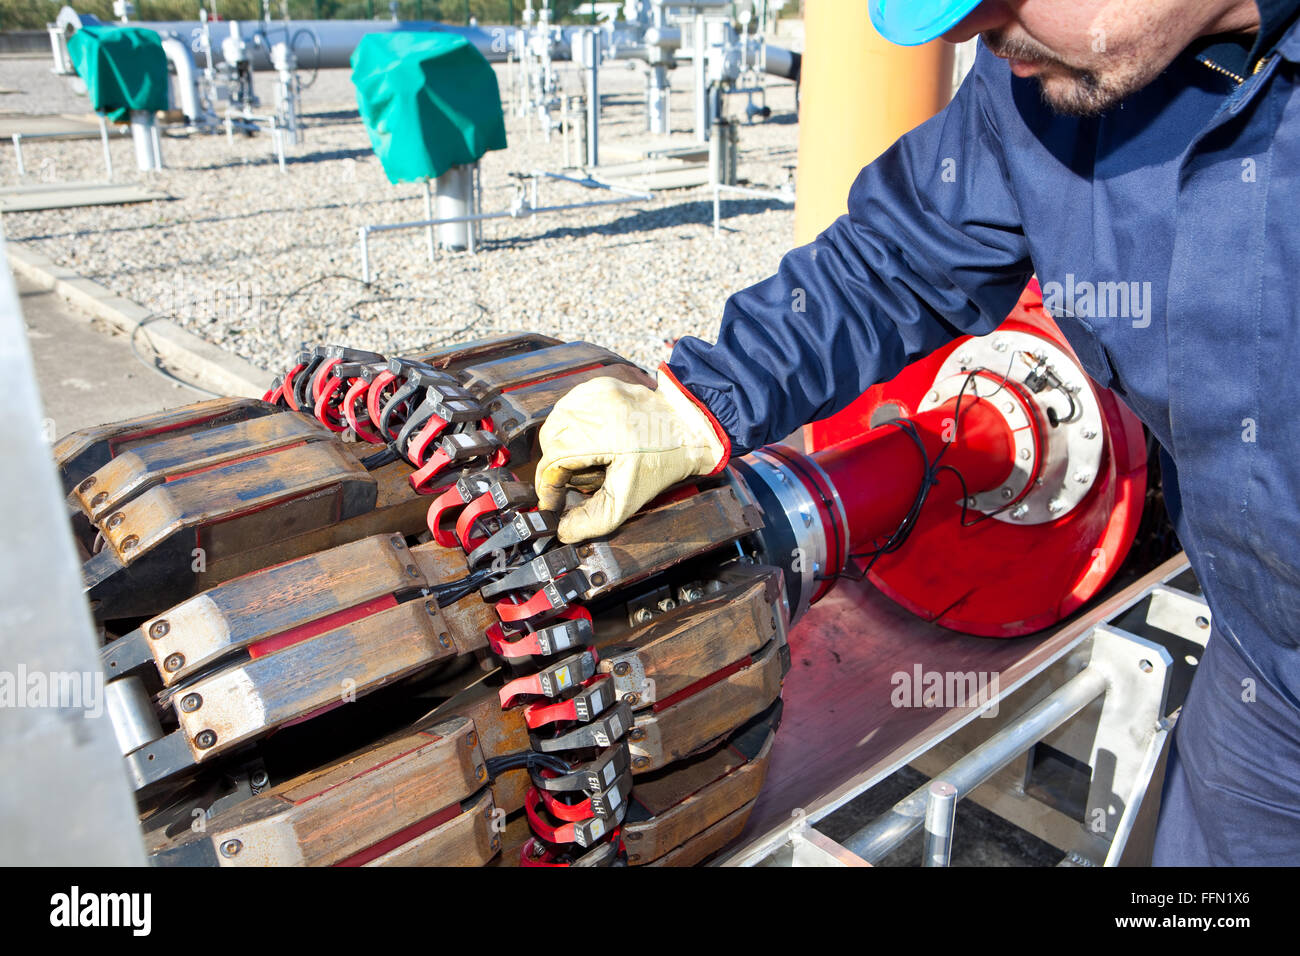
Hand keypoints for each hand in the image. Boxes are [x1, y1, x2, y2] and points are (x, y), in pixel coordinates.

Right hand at [535, 367, 729, 542]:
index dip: (549, 489)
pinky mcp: (597, 384)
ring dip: (567, 447)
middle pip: (550, 444)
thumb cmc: (663, 460)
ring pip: (556, 426)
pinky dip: (575, 428)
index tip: (553, 505)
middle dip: (563, 467)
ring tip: (597, 457)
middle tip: (591, 477)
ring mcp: (593, 390)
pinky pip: (569, 410)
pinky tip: (598, 438)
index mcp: (600, 433)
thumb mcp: (629, 497)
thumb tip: (563, 531)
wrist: (688, 426)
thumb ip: (594, 518)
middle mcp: (592, 406)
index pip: (552, 463)